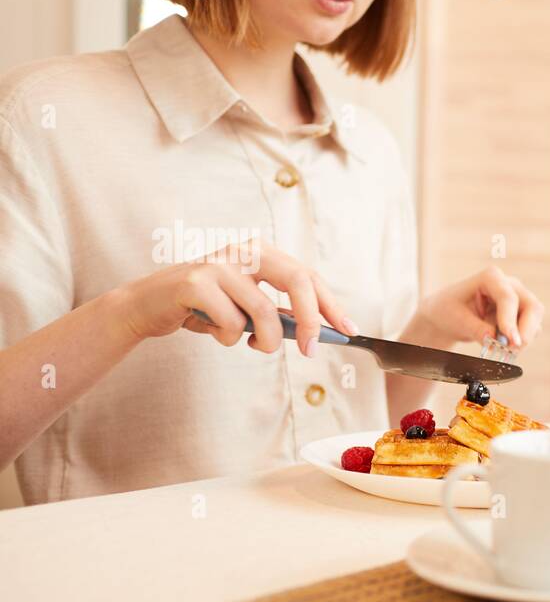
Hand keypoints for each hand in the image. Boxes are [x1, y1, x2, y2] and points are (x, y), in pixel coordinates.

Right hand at [118, 241, 355, 355]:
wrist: (148, 306)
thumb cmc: (205, 308)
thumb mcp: (246, 307)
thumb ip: (279, 313)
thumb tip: (318, 331)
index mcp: (260, 252)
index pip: (308, 276)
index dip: (331, 305)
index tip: (348, 331)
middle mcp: (243, 250)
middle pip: (297, 280)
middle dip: (312, 321)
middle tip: (311, 351)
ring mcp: (219, 263)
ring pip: (264, 311)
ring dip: (264, 340)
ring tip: (252, 345)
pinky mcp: (195, 282)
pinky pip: (230, 322)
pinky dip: (227, 338)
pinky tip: (212, 331)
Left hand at [417, 266, 543, 349]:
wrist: (448, 315)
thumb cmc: (449, 311)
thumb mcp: (457, 320)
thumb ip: (477, 329)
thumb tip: (496, 340)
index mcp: (491, 277)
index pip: (508, 298)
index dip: (510, 320)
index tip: (509, 342)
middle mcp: (510, 285)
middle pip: (532, 306)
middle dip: (526, 330)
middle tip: (512, 350)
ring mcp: (519, 299)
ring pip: (535, 320)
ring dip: (522, 339)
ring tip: (500, 350)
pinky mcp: (522, 314)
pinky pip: (530, 330)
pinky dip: (520, 342)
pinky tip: (502, 346)